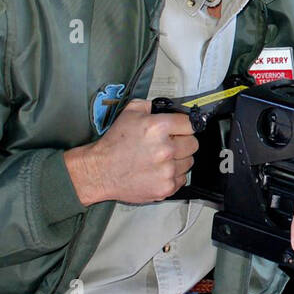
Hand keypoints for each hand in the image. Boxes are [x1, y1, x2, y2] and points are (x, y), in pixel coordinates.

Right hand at [63, 99, 197, 204]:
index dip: (184, 125)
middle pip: (193, 144)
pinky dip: (173, 176)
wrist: (100, 171)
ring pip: (189, 162)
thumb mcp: (129, 113)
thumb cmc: (114, 144)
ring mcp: (167, 171)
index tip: (182, 129)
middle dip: (183, 142)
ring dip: (178, 160)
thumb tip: (169, 107)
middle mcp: (165, 149)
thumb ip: (151, 106)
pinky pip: (182, 179)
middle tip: (168, 145)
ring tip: (159, 160)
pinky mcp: (166, 187)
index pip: (190, 123)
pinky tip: (158, 171)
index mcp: (157, 128)